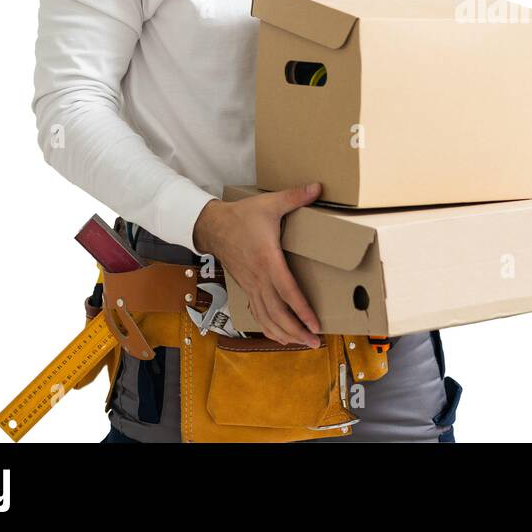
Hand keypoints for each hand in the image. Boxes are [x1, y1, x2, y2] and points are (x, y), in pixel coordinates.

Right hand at [192, 183, 323, 346]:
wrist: (212, 226)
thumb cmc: (243, 216)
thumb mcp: (270, 203)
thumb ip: (295, 196)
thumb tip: (319, 187)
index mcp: (267, 260)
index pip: (287, 291)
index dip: (301, 310)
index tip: (315, 324)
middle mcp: (259, 278)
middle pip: (277, 313)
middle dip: (296, 331)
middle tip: (315, 342)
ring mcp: (251, 285)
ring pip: (266, 318)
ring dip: (284, 334)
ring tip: (303, 343)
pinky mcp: (246, 287)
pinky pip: (257, 313)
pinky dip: (269, 327)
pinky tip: (280, 336)